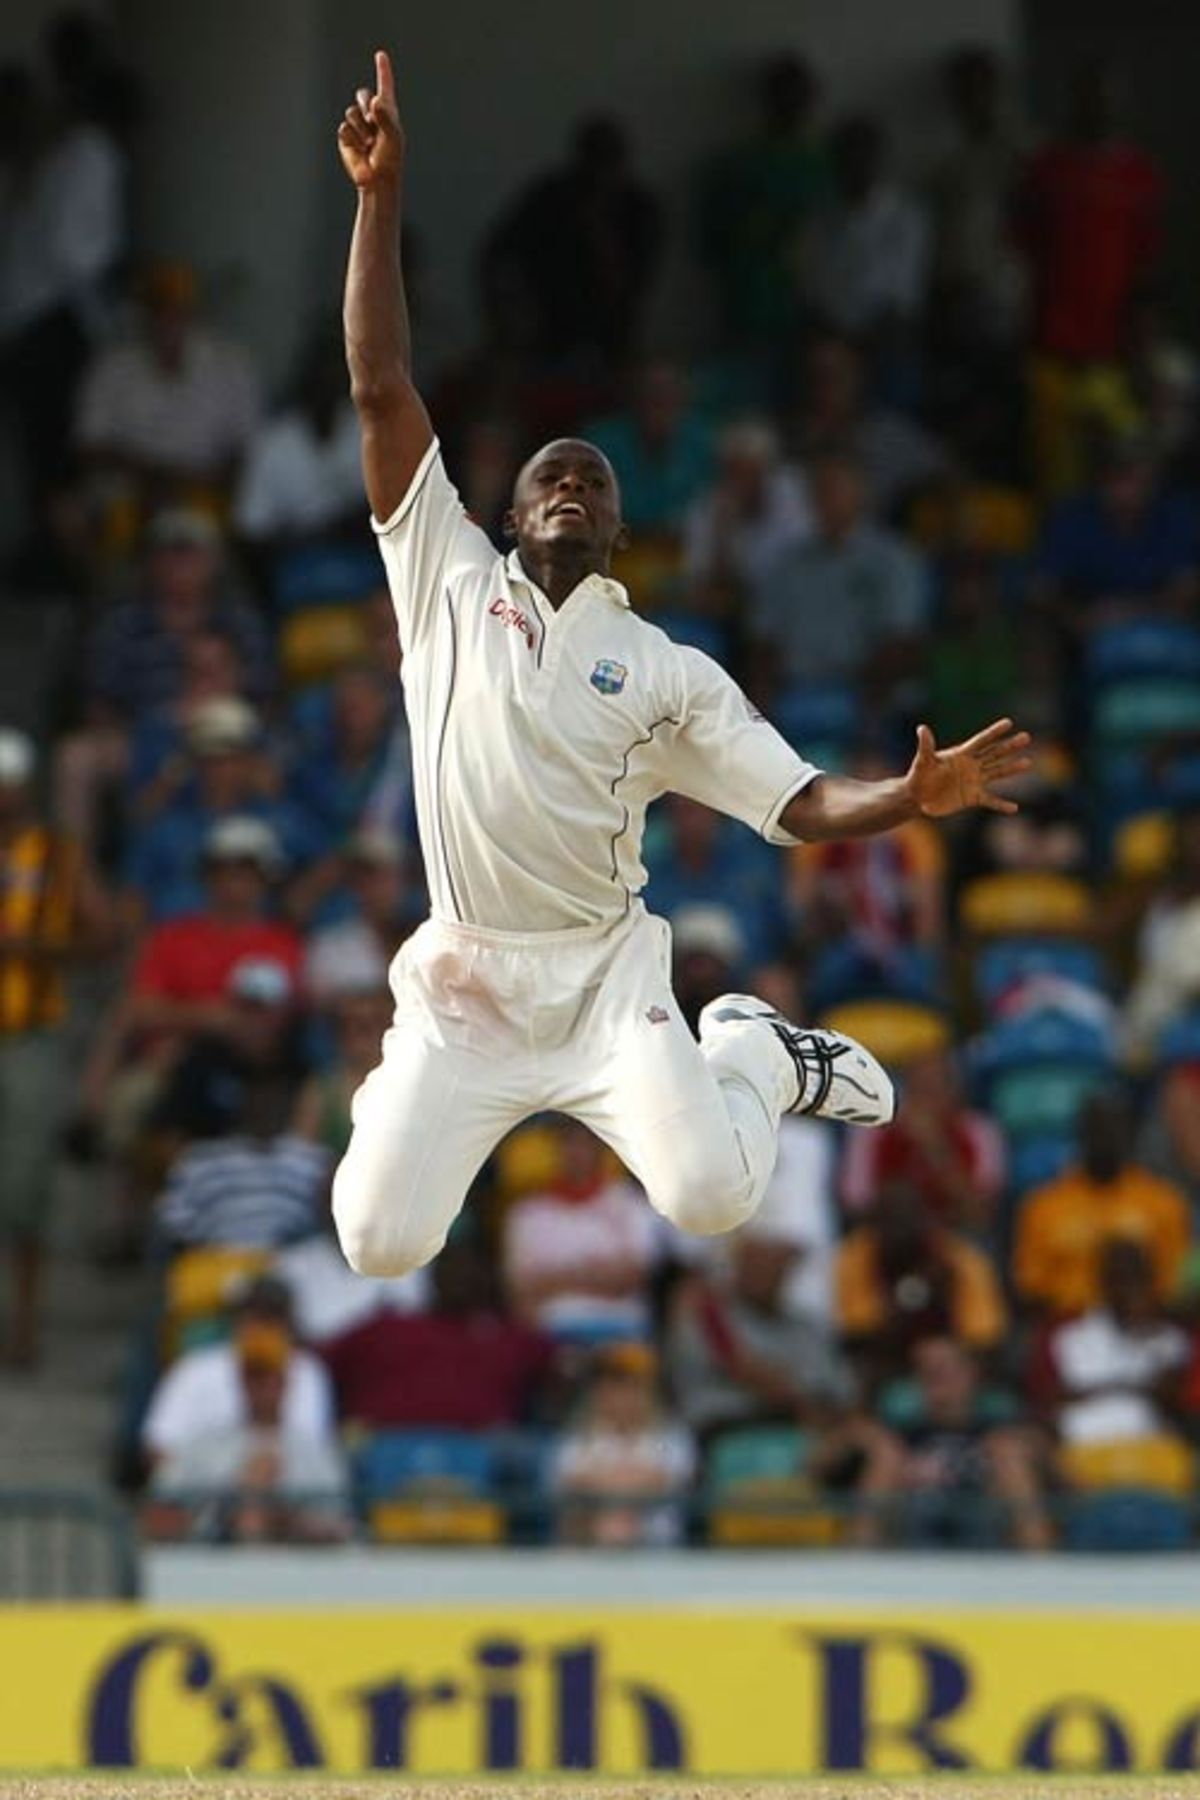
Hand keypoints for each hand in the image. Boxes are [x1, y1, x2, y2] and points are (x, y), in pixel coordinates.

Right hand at [337, 49, 404, 191]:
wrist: (377, 180)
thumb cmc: (391, 159)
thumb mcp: (393, 136)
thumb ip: (385, 117)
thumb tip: (374, 101)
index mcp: (388, 112)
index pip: (385, 86)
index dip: (383, 70)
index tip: (381, 55)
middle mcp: (372, 116)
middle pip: (362, 94)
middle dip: (365, 103)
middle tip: (373, 119)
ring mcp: (358, 126)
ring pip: (352, 112)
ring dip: (361, 127)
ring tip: (369, 143)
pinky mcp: (346, 137)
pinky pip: (344, 129)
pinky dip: (353, 139)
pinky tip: (360, 150)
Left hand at [905, 718, 1031, 819]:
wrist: (917, 797)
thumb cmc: (919, 776)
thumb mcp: (923, 761)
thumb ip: (926, 745)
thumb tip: (922, 728)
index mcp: (961, 754)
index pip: (981, 741)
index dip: (994, 732)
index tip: (1009, 723)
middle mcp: (971, 766)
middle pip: (994, 753)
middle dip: (1010, 746)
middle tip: (1026, 737)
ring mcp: (974, 781)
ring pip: (997, 772)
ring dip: (1012, 768)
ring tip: (1028, 762)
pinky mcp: (972, 797)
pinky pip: (990, 800)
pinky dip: (1002, 805)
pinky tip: (1015, 808)